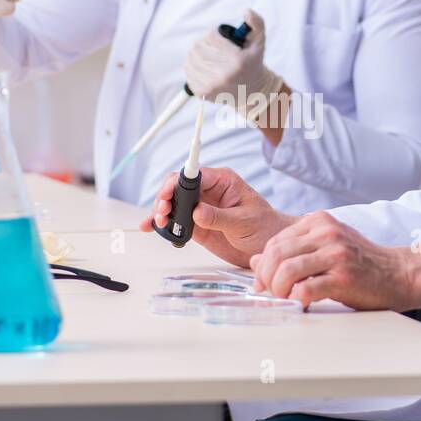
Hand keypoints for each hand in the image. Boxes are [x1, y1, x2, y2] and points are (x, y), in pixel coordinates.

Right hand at [139, 165, 294, 267]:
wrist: (269, 245)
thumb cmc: (264, 227)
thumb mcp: (244, 221)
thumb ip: (219, 217)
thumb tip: (197, 212)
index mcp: (222, 181)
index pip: (195, 175)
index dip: (177, 182)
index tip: (167, 193)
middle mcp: (209, 191)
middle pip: (178, 186)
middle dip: (165, 197)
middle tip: (163, 212)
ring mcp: (200, 208)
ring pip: (173, 202)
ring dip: (161, 210)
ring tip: (159, 223)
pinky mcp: (197, 224)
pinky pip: (176, 220)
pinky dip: (163, 223)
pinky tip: (151, 227)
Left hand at [184, 8, 287, 126]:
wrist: (251, 93)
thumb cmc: (253, 64)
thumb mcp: (259, 42)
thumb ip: (256, 23)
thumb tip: (246, 11)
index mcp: (237, 61)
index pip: (211, 37)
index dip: (214, 35)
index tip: (221, 40)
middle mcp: (224, 74)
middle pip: (198, 47)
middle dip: (205, 43)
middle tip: (213, 47)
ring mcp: (211, 85)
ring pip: (191, 58)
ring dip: (198, 54)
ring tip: (209, 56)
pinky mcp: (202, 92)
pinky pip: (188, 70)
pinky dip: (193, 66)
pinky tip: (205, 67)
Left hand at [250, 212, 420, 310]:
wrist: (399, 273)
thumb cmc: (361, 264)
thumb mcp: (324, 248)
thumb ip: (292, 251)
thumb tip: (255, 261)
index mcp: (318, 222)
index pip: (274, 241)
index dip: (262, 266)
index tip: (262, 284)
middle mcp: (326, 232)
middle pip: (276, 254)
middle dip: (266, 279)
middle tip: (270, 295)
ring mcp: (336, 253)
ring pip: (286, 270)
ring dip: (278, 291)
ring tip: (285, 300)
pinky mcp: (344, 276)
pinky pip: (306, 289)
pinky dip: (296, 300)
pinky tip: (301, 304)